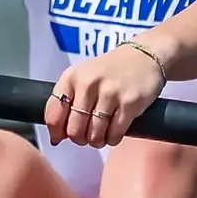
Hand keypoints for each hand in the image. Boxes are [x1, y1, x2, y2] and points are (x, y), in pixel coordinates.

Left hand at [46, 41, 165, 146]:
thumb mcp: (81, 76)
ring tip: (99, 136)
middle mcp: (88, 84)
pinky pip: (115, 133)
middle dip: (78, 138)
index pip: (54, 112)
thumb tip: (56, 135)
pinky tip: (113, 134)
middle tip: (85, 137)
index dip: (56, 131)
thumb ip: (67, 100)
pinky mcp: (130, 103)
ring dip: (96, 141)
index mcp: (71, 77)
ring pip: (94, 134)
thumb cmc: (108, 71)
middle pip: (74, 128)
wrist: (142, 57)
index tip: (59, 137)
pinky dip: (112, 139)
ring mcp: (110, 93)